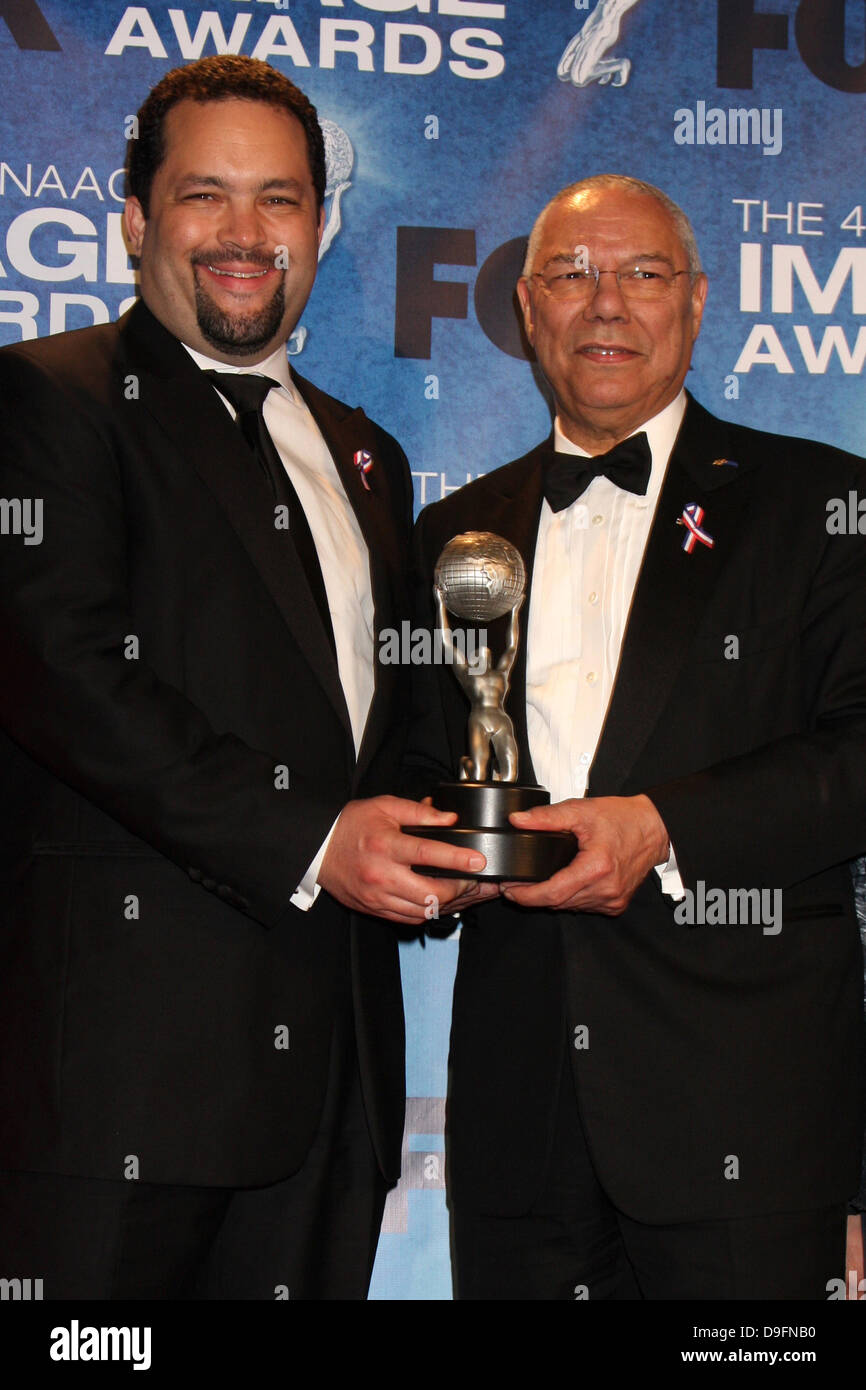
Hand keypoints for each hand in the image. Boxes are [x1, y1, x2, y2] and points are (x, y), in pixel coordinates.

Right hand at [318, 795, 487, 923]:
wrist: (319, 849)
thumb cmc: (351, 826)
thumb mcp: (384, 806)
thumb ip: (418, 812)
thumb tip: (449, 819)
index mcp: (384, 845)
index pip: (427, 855)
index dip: (456, 859)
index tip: (478, 861)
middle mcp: (381, 875)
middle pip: (429, 893)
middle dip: (459, 890)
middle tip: (474, 881)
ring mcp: (378, 897)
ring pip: (422, 911)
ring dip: (448, 905)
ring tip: (465, 893)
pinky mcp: (375, 909)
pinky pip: (409, 919)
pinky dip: (429, 912)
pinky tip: (441, 901)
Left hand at [502, 794, 669, 914]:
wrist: (654, 827)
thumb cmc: (623, 819)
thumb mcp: (581, 810)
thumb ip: (546, 817)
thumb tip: (518, 822)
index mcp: (596, 868)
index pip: (552, 893)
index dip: (525, 895)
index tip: (509, 889)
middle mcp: (605, 890)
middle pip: (558, 903)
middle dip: (533, 897)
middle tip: (516, 884)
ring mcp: (612, 900)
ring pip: (570, 907)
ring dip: (552, 898)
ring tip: (537, 883)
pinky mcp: (616, 904)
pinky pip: (585, 906)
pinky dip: (571, 898)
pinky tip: (565, 884)